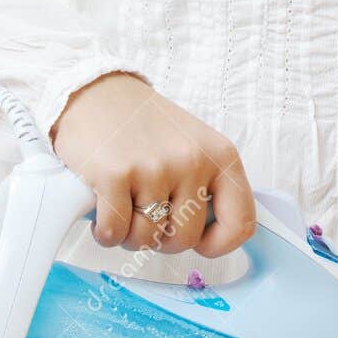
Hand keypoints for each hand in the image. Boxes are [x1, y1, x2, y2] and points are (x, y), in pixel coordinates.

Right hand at [49, 70, 256, 258]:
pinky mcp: (115, 175)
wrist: (97, 93)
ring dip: (129, 234)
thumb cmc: (146, 126)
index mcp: (221, 156)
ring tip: (124, 206)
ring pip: (147, 240)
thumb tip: (213, 237)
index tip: (199, 240)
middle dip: (161, 238)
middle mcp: (192, 161)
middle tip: (146, 214)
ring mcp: (154, 168)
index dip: (218, 244)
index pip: (240, 224)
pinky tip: (102, 207)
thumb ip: (209, 186)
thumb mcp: (194, 146)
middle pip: (184, 239)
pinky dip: (104, 231)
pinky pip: (114, 233)